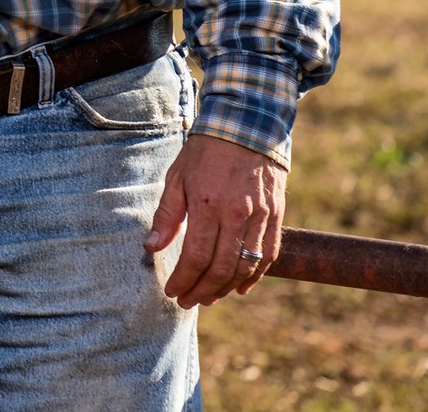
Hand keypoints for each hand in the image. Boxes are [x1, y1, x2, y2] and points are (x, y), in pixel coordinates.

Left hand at [145, 132, 285, 307]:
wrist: (247, 126)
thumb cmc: (205, 152)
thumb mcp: (176, 177)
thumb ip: (166, 216)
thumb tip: (151, 248)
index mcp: (208, 204)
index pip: (196, 256)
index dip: (184, 279)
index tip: (172, 291)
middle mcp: (237, 214)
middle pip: (221, 268)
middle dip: (202, 291)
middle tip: (187, 302)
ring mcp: (260, 216)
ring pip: (246, 266)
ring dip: (226, 288)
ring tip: (209, 298)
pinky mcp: (276, 215)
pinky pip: (267, 255)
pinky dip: (254, 276)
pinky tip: (239, 288)